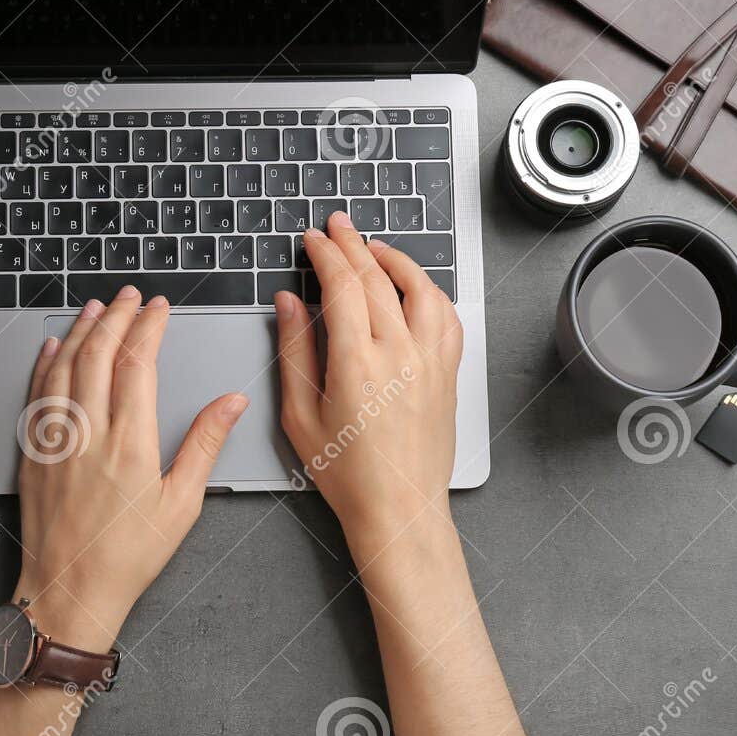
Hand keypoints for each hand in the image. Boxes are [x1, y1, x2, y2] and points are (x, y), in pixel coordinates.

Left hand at [14, 287, 247, 651]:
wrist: (69, 593)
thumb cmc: (127, 558)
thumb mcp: (182, 505)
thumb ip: (205, 445)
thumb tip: (231, 403)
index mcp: (130, 444)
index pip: (137, 365)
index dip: (148, 328)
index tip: (159, 308)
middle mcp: (88, 435)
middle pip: (98, 355)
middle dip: (116, 317)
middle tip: (130, 296)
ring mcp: (55, 442)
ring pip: (64, 367)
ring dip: (80, 331)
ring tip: (96, 307)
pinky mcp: (33, 455)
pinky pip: (36, 396)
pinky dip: (45, 363)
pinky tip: (52, 346)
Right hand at [275, 213, 462, 553]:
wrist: (399, 509)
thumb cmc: (348, 474)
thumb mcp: (300, 416)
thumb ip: (295, 351)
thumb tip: (288, 304)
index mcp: (357, 362)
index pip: (342, 285)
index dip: (325, 254)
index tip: (312, 239)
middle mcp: (400, 353)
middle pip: (377, 278)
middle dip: (353, 244)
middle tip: (337, 226)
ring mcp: (430, 361)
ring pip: (419, 288)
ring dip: (395, 259)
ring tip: (375, 247)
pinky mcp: (448, 373)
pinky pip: (447, 317)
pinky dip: (431, 292)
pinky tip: (417, 286)